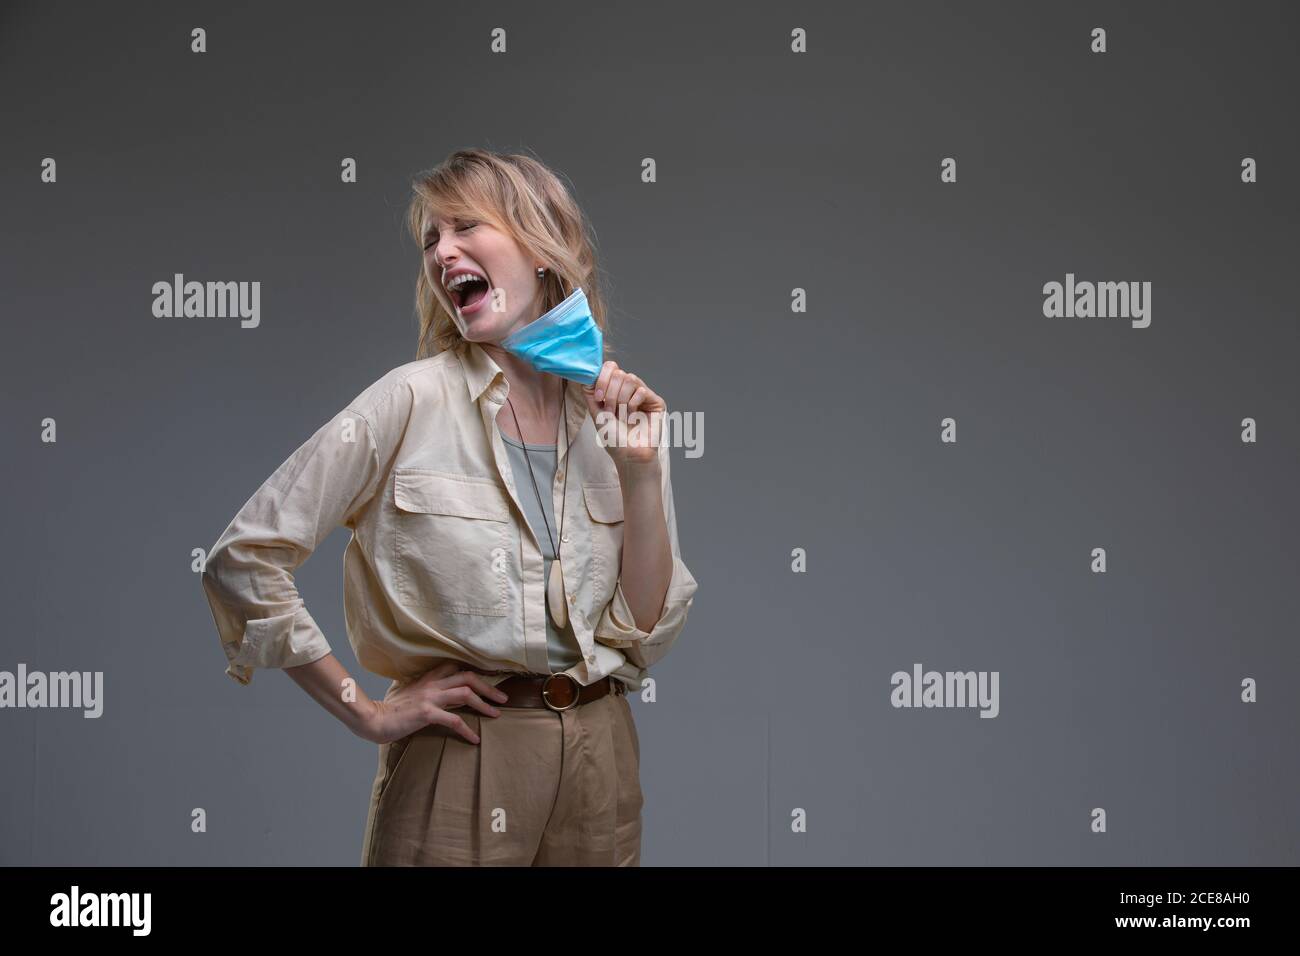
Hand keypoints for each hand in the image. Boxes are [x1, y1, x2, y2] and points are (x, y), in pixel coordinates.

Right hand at [359, 661, 509, 744]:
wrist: (373, 719)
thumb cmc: (389, 710)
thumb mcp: (409, 693)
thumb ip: (425, 690)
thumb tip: (439, 696)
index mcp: (428, 677)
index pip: (458, 667)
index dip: (477, 673)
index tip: (491, 681)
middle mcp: (432, 683)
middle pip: (469, 677)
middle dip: (489, 687)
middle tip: (503, 698)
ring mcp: (430, 696)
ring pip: (466, 693)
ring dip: (485, 704)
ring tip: (496, 715)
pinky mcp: (427, 712)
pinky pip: (454, 720)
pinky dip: (468, 730)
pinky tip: (475, 739)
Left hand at [582, 360, 665, 468]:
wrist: (628, 455)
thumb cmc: (614, 438)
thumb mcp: (596, 413)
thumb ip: (591, 392)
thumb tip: (588, 374)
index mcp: (615, 390)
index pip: (610, 368)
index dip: (602, 378)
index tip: (598, 397)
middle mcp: (629, 390)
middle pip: (618, 373)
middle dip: (610, 393)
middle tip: (611, 411)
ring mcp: (643, 395)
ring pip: (630, 378)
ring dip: (621, 399)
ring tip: (622, 416)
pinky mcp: (655, 402)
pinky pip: (641, 391)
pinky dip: (633, 405)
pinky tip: (634, 419)